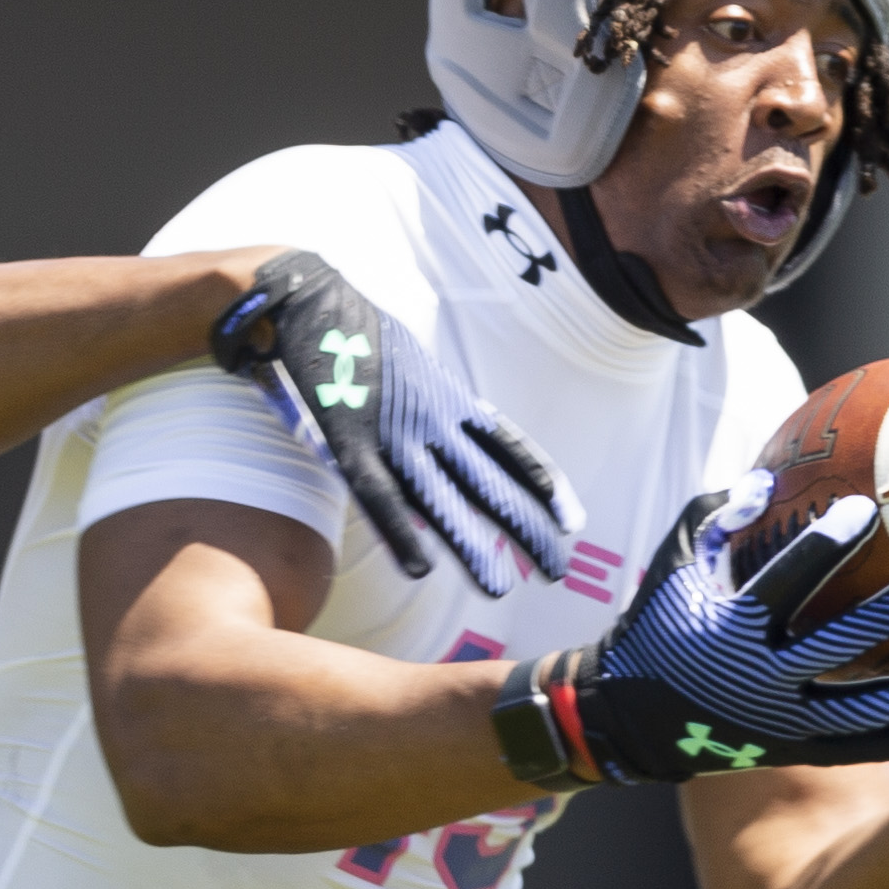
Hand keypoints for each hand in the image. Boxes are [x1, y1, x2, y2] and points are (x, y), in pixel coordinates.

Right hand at [209, 250, 576, 595]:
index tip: (575, 522)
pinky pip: (379, 497)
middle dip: (527, 530)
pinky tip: (420, 569)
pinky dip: (400, 533)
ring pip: (444, 499)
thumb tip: (452, 442)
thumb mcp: (417, 369)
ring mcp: (395, 433)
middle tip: (555, 571)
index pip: (513, 450)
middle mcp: (436, 420)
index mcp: (454, 400)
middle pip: (492, 483)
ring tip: (499, 588)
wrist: (314, 300)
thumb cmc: (360, 336)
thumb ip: (437, 411)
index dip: (546, 487)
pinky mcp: (350, 443)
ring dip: (473, 547)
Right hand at [496, 489, 888, 785]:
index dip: (829, 542)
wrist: (623, 718)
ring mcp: (773, 718)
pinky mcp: (782, 749)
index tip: (869, 511)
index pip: (788, 576)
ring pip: (856, 708)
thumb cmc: (652, 629)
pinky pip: (849, 749)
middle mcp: (757, 674)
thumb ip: (712, 520)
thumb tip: (766, 481)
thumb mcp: (670, 568)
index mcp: (731, 625)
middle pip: (837, 644)